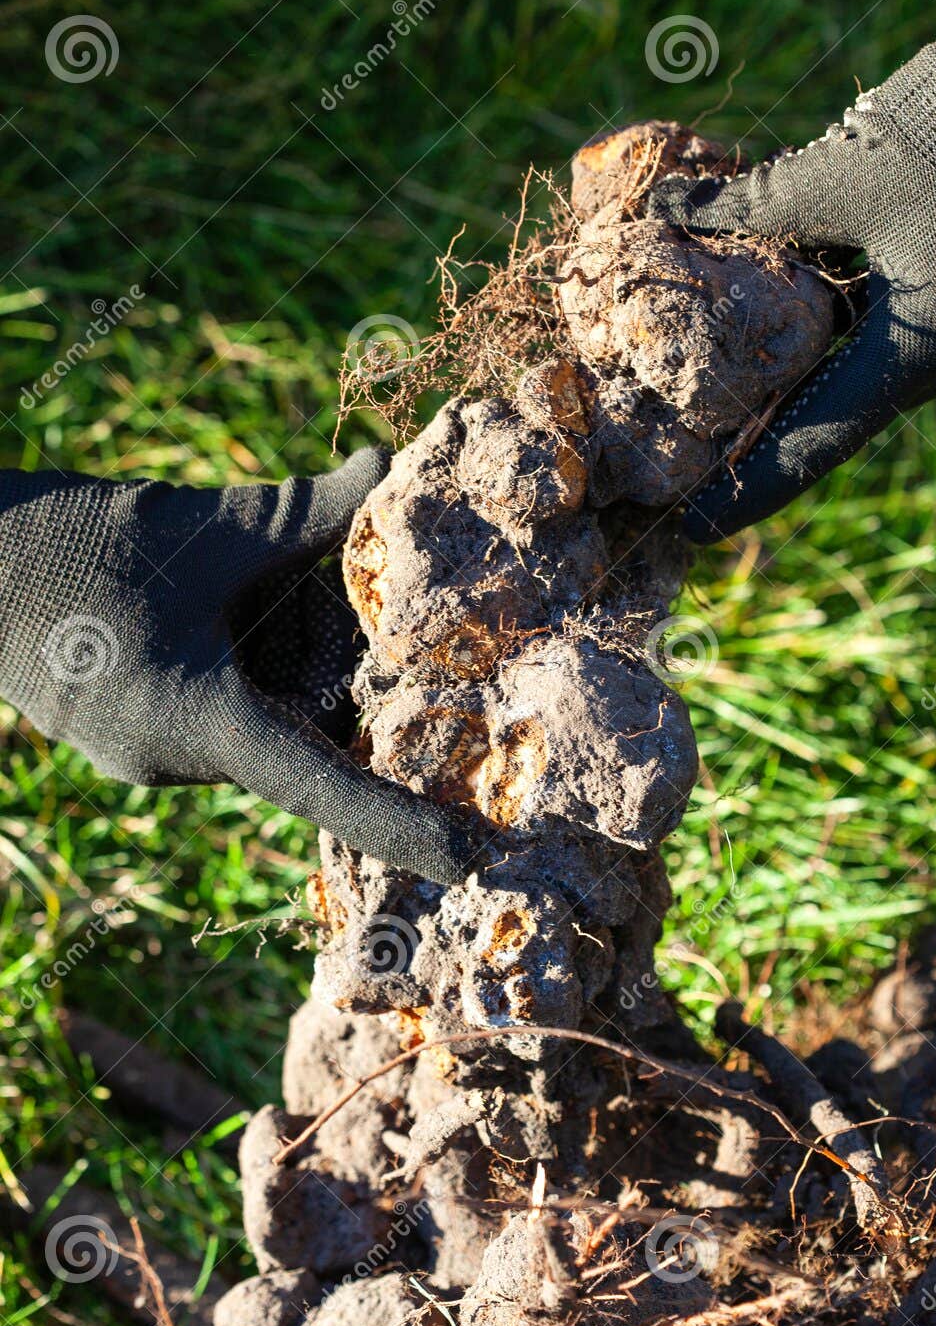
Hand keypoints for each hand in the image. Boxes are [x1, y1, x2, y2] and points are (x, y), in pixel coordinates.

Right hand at [0, 451, 478, 883]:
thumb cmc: (76, 548)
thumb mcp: (208, 527)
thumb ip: (306, 514)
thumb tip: (388, 468)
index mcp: (205, 725)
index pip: (326, 791)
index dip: (401, 825)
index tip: (469, 857)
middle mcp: (183, 762)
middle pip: (306, 745)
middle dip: (359, 698)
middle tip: (417, 647)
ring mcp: (152, 758)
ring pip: (266, 729)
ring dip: (303, 675)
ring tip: (318, 601)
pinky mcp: (136, 739)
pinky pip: (225, 720)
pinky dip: (258, 674)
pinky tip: (254, 612)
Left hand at [648, 0, 935, 540]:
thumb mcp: (847, 171)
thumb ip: (753, 205)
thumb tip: (662, 213)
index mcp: (924, 356)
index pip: (816, 443)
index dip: (747, 486)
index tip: (690, 527)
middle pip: (839, 395)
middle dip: (766, 405)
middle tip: (690, 431)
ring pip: (872, 341)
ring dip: (805, 338)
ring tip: (727, 351)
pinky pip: (908, 296)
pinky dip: (852, 287)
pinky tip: (800, 265)